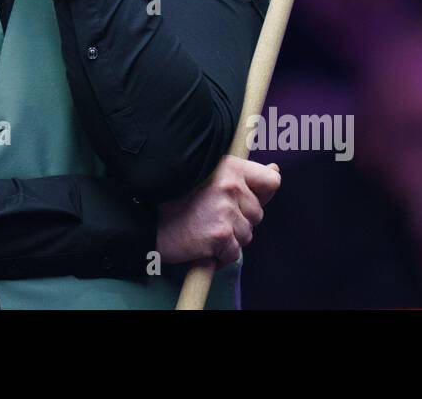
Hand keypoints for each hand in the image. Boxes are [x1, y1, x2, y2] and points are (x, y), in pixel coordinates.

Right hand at [155, 157, 281, 266]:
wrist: (146, 219)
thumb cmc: (176, 197)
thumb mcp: (210, 176)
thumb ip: (244, 176)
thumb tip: (276, 170)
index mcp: (230, 166)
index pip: (270, 182)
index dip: (260, 194)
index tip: (242, 199)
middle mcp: (230, 186)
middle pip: (257, 214)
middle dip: (239, 220)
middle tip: (210, 215)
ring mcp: (225, 211)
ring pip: (247, 235)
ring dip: (229, 238)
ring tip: (204, 228)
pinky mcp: (220, 235)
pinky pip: (234, 253)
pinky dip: (220, 255)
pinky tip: (201, 242)